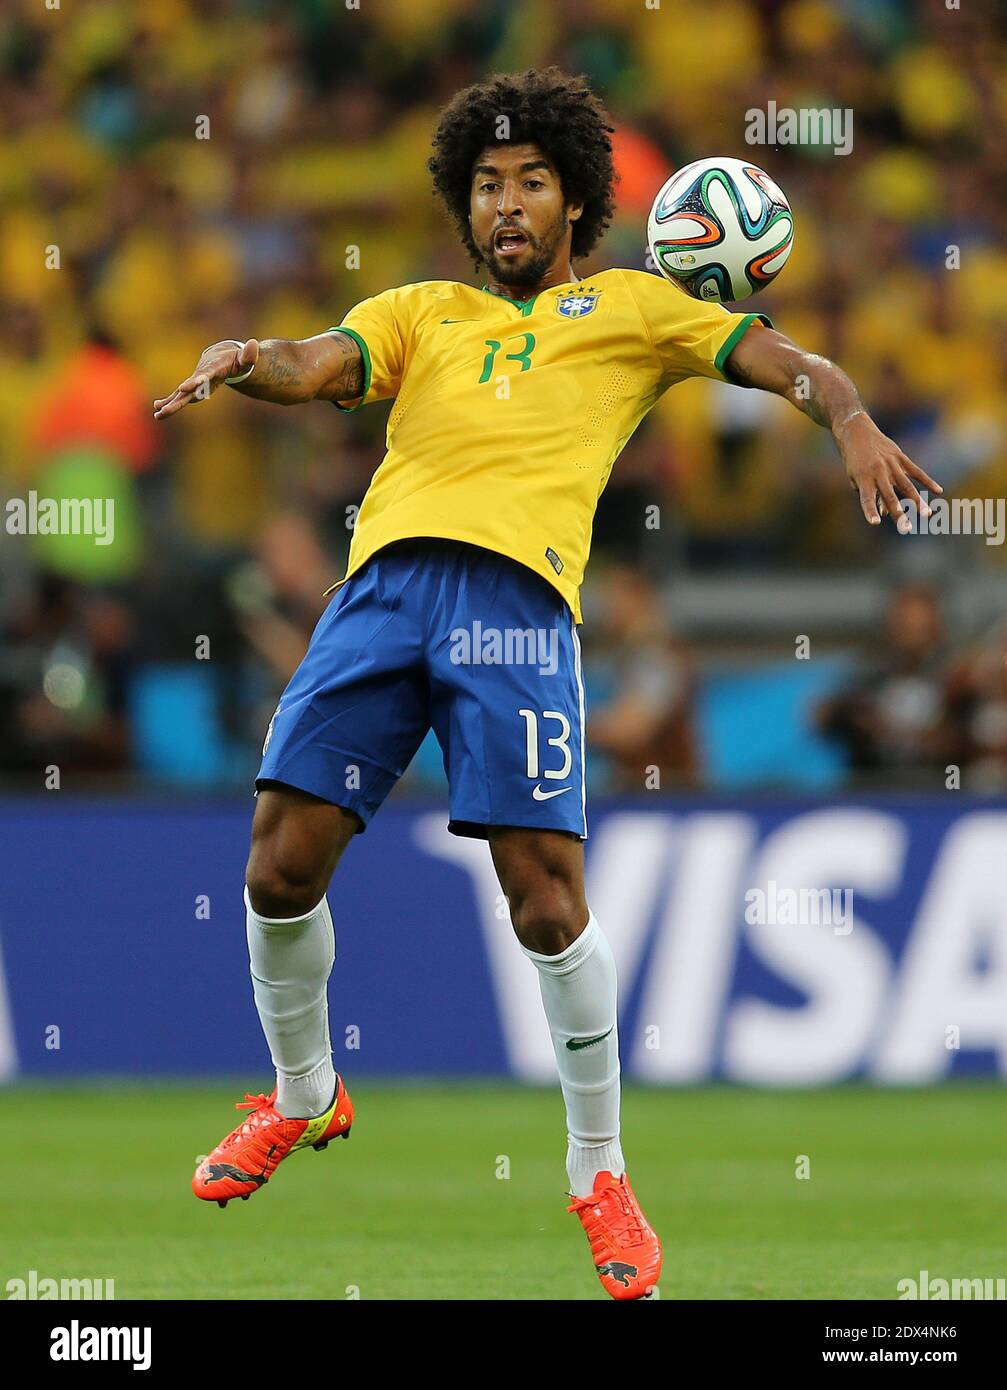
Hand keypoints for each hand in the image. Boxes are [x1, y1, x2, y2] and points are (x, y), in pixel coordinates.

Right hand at [153, 339, 258, 418]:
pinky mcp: (192, 388)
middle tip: (164, 409)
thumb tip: (254, 344)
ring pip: (181, 394)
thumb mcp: (245, 359)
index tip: (185, 387)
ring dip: (170, 404)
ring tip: (157, 413)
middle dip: (177, 399)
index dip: (195, 381)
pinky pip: (180, 396)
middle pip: (188, 389)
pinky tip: (158, 409)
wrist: (220, 357)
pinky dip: (169, 401)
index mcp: (213, 369)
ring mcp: (194, 382)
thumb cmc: (236, 360)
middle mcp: (200, 376)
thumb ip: (250, 355)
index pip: (204, 375)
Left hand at [836, 411, 941, 533]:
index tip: (875, 523)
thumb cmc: (853, 460)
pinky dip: (927, 481)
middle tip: (906, 528)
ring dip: (917, 501)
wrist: (856, 432)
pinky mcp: (900, 457)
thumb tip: (886, 512)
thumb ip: (869, 494)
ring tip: (926, 515)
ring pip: (907, 486)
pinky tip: (939, 490)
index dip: (870, 511)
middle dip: (899, 513)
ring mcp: (891, 464)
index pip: (866, 499)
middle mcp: (878, 472)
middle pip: (890, 496)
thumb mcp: (855, 478)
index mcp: (863, 479)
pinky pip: (916, 471)